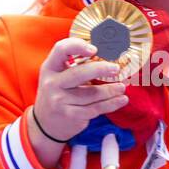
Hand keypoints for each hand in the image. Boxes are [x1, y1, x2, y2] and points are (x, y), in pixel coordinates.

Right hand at [27, 38, 128, 163]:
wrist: (46, 123)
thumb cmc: (59, 92)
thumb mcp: (58, 75)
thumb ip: (74, 64)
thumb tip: (107, 54)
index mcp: (50, 67)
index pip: (60, 49)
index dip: (77, 45)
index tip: (94, 49)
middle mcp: (52, 83)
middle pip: (79, 73)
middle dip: (101, 69)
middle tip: (116, 68)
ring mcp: (60, 101)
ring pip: (91, 93)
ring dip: (111, 90)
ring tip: (122, 87)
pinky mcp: (70, 115)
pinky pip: (95, 108)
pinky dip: (111, 104)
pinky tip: (121, 100)